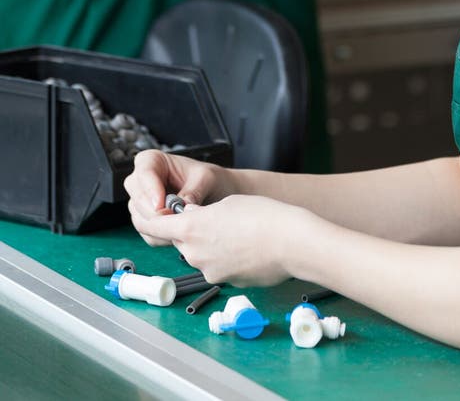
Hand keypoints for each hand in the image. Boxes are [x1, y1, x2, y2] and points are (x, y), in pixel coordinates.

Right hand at [124, 150, 236, 245]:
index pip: (143, 174)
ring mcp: (140, 202)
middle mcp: (140, 180)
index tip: (162, 205)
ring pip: (140, 219)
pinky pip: (147, 233)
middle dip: (155, 214)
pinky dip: (162, 236)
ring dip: (160, 227)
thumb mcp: (205, 179)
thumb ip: (192, 192)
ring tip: (183, 228)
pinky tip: (179, 234)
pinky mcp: (144, 220)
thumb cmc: (206, 179)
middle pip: (137, 199)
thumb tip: (180, 207)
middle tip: (175, 223)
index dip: (151, 191)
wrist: (212, 193)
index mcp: (151, 160)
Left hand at [128, 193, 311, 285]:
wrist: (291, 242)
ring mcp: (209, 271)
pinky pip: (217, 267)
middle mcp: (194, 253)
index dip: (147, 219)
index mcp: (191, 227)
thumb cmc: (263, 216)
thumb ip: (202, 213)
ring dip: (209, 245)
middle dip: (191, 231)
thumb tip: (192, 218)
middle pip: (180, 241)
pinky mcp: (225, 282)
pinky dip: (225, 258)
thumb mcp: (227, 203)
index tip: (143, 214)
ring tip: (237, 232)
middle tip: (214, 218)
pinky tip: (246, 247)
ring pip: (200, 255)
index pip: (154, 226)